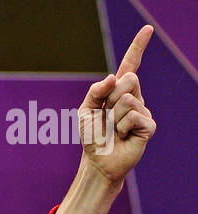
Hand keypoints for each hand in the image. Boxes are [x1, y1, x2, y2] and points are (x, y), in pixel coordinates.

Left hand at [78, 25, 155, 184]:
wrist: (98, 162)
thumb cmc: (92, 138)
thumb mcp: (85, 111)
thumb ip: (95, 91)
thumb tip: (114, 76)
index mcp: (118, 91)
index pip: (130, 64)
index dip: (138, 46)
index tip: (148, 30)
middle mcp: (134, 97)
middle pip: (128, 80)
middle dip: (111, 98)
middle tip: (107, 118)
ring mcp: (143, 111)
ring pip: (128, 100)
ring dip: (114, 118)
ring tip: (114, 131)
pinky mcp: (148, 125)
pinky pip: (133, 116)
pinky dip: (122, 128)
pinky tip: (123, 137)